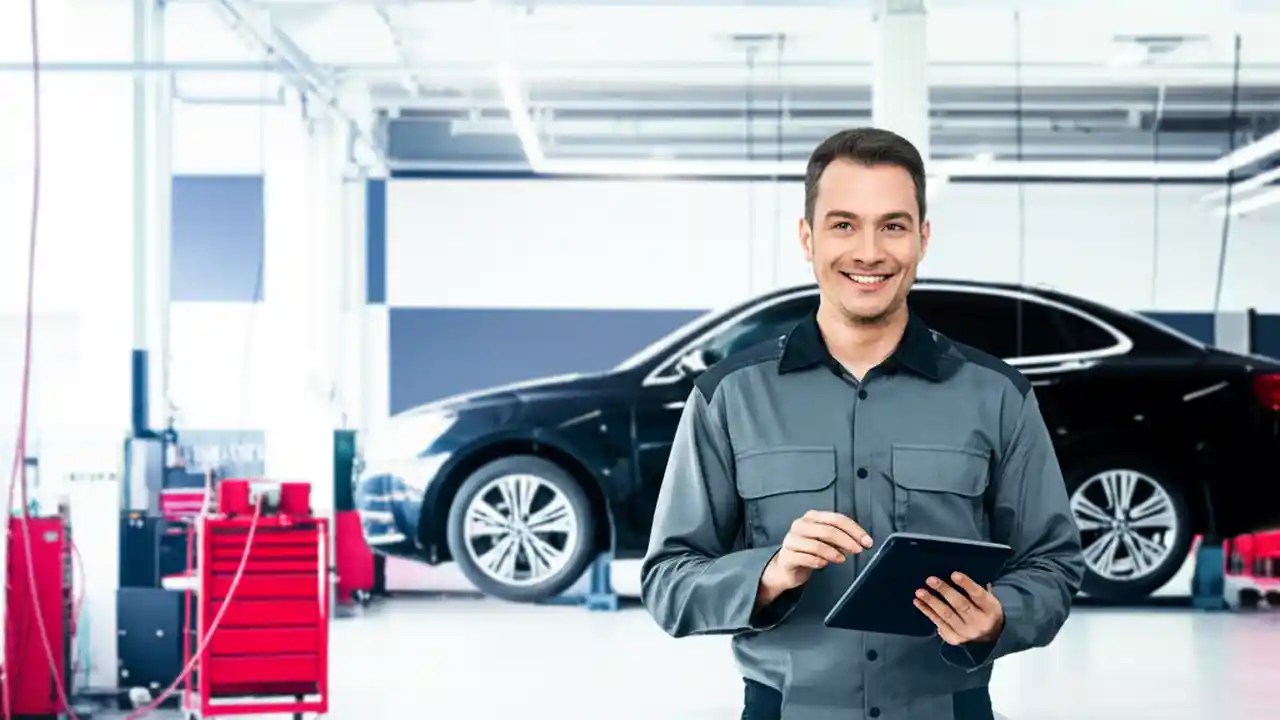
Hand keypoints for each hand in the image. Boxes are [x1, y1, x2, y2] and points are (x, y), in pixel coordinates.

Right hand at [757, 511, 872, 608]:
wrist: (786, 566)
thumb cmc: (809, 550)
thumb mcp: (825, 540)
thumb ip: (840, 537)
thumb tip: (861, 540)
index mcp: (811, 517)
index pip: (836, 519)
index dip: (854, 530)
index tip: (866, 541)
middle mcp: (800, 525)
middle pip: (828, 530)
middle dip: (847, 541)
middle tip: (858, 550)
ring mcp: (791, 540)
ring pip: (817, 545)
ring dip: (833, 553)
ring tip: (842, 559)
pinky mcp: (787, 556)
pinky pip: (805, 558)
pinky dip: (818, 562)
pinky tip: (824, 564)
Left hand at [913, 572, 1004, 645]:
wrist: (990, 638)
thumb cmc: (985, 611)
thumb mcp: (988, 600)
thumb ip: (976, 589)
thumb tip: (956, 575)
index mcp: (991, 609)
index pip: (979, 595)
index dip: (967, 584)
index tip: (954, 574)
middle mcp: (980, 622)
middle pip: (960, 605)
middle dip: (944, 591)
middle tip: (930, 580)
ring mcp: (966, 633)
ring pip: (947, 615)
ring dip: (932, 602)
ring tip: (920, 592)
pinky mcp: (955, 639)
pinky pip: (939, 624)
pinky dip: (928, 612)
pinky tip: (918, 603)